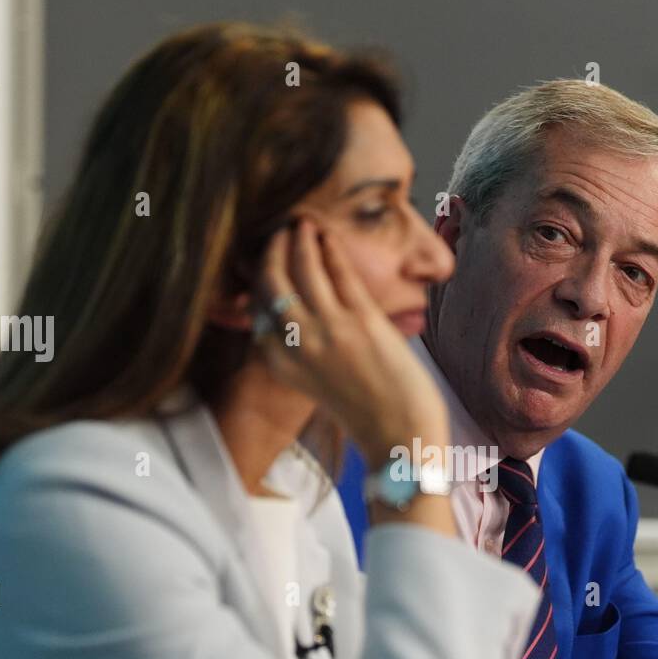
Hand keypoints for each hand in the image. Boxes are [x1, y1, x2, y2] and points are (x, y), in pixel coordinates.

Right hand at [254, 217, 447, 463]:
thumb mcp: (315, 383)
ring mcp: (329, 331)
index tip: (266, 258)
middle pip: (272, 281)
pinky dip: (331, 249)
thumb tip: (293, 311)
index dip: (259, 276)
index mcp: (281, 363)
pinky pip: (340, 273)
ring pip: (305, 268)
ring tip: (302, 224)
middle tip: (279, 231)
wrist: (399, 434)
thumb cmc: (364, 410)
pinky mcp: (362, 321)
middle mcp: (298, 344)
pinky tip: (329, 237)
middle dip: (273, 249)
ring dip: (301, 239)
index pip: (258, 307)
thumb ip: (299, 348)